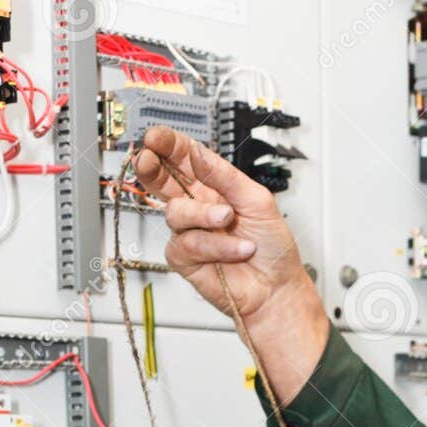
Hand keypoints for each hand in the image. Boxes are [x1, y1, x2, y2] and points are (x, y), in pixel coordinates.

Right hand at [135, 126, 329, 401]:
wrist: (276, 289)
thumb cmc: (272, 249)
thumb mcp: (257, 200)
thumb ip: (224, 176)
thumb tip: (197, 153)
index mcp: (213, 188)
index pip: (184, 160)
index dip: (168, 146)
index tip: (156, 136)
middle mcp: (198, 208)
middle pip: (161, 181)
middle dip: (153, 168)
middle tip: (149, 159)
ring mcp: (191, 233)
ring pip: (175, 213)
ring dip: (205, 216)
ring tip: (230, 221)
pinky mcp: (186, 260)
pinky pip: (186, 245)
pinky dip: (214, 247)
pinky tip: (235, 250)